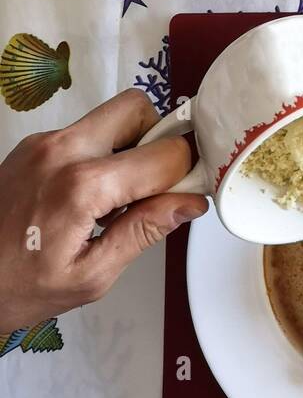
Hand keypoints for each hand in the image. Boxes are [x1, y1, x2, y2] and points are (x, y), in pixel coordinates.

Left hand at [0, 88, 207, 330]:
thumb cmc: (17, 288)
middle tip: (153, 184)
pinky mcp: (33, 145)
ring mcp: (44, 142)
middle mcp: (62, 149)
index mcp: (82, 185)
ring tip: (118, 195)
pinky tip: (90, 196)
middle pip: (138, 109)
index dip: (185, 175)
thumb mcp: (92, 275)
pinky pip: (84, 132)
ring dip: (129, 145)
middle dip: (157, 140)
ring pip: (111, 116)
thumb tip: (190, 202)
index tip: (185, 197)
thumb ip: (144, 231)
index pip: (165, 155)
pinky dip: (101, 153)